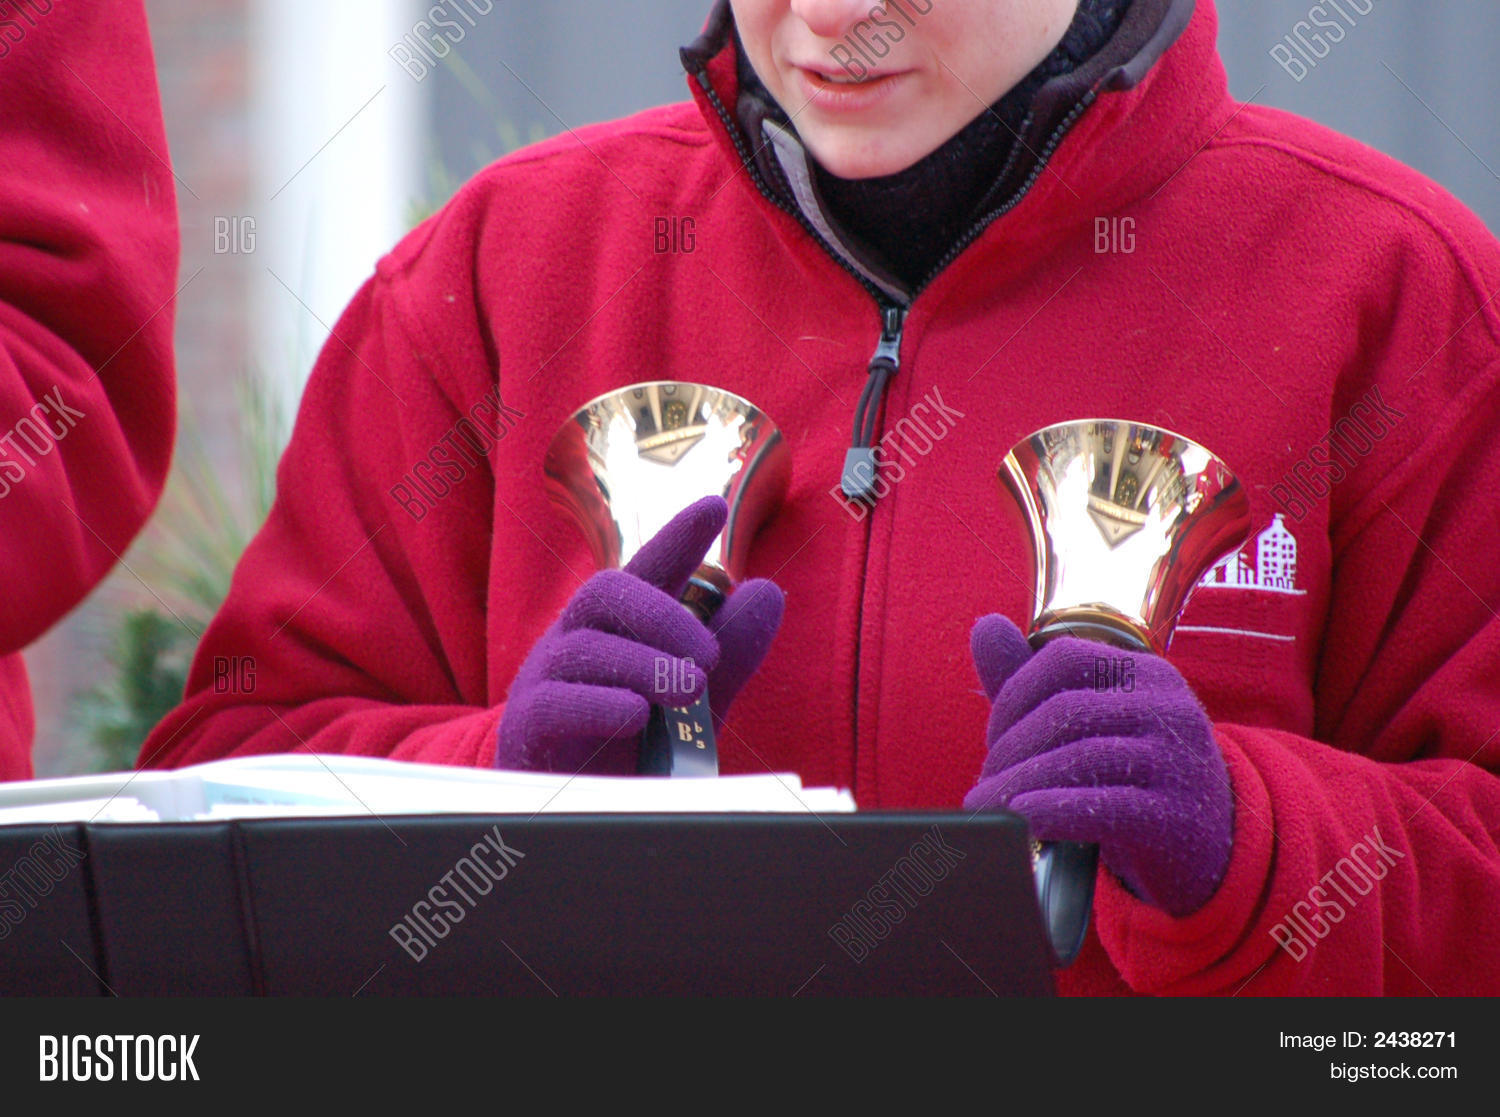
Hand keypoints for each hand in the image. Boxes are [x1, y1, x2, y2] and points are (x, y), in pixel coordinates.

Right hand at [496, 496, 783, 773]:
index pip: (649, 571)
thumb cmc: (633, 754)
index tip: (713, 508)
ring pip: (585, 646)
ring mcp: (547, 681)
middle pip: (607, 592)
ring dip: (643, 663)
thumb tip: (767, 591)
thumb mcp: (696, 705)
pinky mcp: (528, 728)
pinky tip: (637, 716)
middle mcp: (579, 642)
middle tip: (709, 656)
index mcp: (620, 631)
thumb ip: (731, 655)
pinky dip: (600, 705)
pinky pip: (555, 702)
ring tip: (690, 688)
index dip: (677, 538)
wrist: (577, 824)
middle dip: (662, 613)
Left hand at [962, 615, 1232, 916]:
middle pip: (1066, 712)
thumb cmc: (1134, 778)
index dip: (1013, 695)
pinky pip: (1102, 806)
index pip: (1064, 660)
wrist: (1209, 849)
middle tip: (985, 783)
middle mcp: (1168, 707)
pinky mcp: (1177, 817)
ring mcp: (1178, 761)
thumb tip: (986, 626)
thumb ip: (1034, 682)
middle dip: (1010, 749)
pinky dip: (1050, 812)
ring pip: (1079, 759)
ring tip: (986, 808)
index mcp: (1146, 674)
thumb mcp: (1092, 725)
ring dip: (1018, 785)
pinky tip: (1021, 821)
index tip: (991, 738)